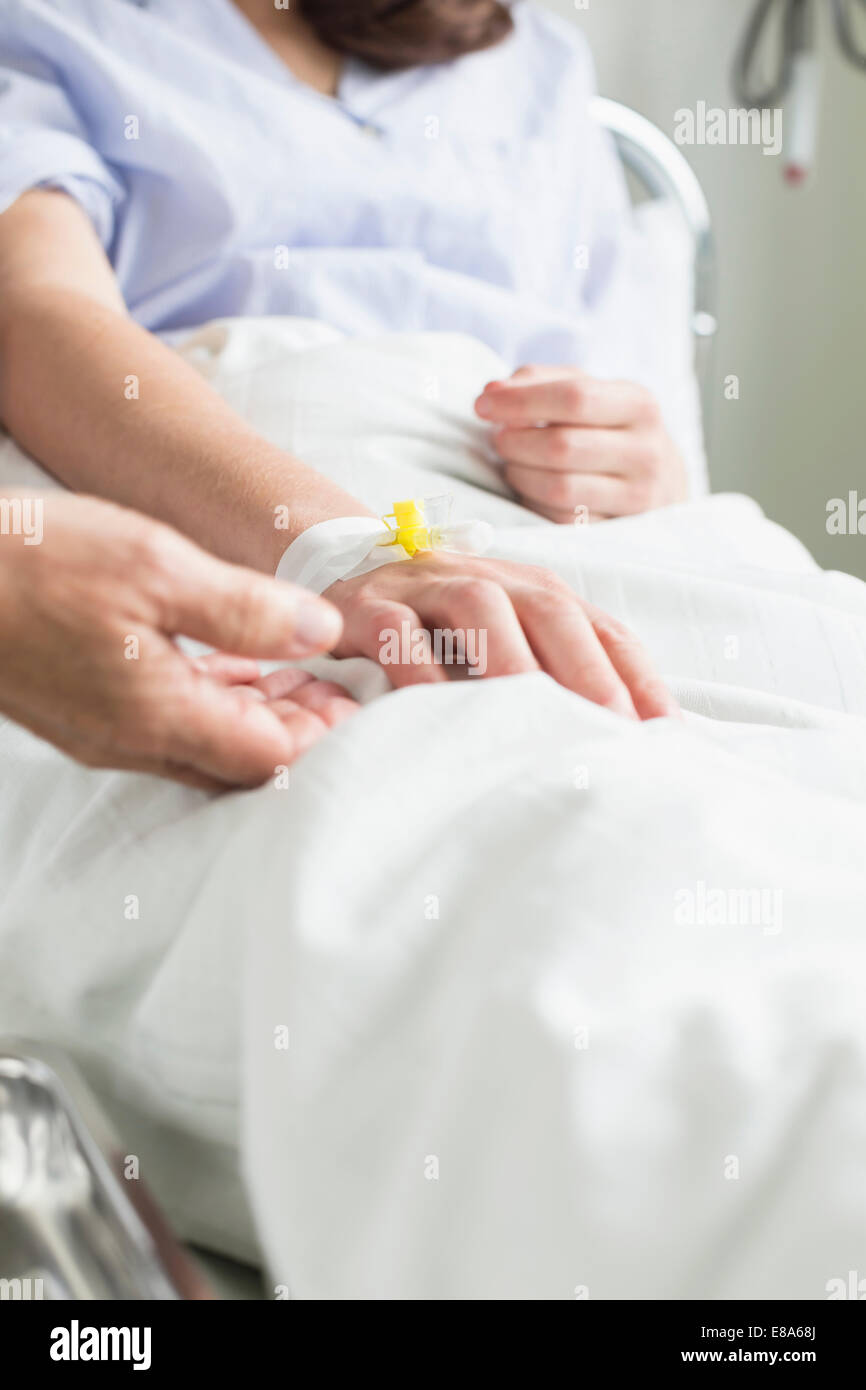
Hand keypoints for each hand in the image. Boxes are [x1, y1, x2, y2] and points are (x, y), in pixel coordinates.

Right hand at [0, 493, 355, 787]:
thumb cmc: (33, 561)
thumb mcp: (154, 567)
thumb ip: (244, 610)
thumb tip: (320, 633)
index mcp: (160, 715)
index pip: (270, 755)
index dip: (323, 733)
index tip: (355, 696)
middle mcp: (132, 740)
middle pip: (240, 758)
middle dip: (297, 728)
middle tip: (338, 687)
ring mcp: (101, 729)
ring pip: (203, 743)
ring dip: (257, 714)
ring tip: (299, 671)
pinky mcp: (79, 709)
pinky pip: (164, 723)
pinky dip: (210, 700)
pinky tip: (226, 663)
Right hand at [324, 550, 679, 720]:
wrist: (346, 571)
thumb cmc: (443, 628)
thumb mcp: (510, 643)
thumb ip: (561, 676)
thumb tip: (634, 741)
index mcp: (536, 592)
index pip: (601, 628)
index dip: (636, 675)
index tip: (666, 731)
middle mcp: (492, 580)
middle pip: (551, 611)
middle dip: (586, 669)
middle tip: (611, 727)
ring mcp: (428, 588)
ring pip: (479, 608)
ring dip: (511, 659)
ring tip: (533, 714)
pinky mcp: (369, 605)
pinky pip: (396, 630)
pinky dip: (416, 665)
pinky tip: (435, 708)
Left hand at [475, 365, 687, 521]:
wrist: (662, 482)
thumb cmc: (609, 429)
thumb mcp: (589, 392)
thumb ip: (540, 382)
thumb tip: (493, 392)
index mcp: (640, 406)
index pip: (574, 397)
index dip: (521, 401)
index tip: (482, 405)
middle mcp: (647, 453)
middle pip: (561, 446)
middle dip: (515, 442)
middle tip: (498, 440)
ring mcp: (638, 498)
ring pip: (558, 489)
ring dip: (520, 475)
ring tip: (513, 464)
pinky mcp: (620, 533)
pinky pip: (561, 521)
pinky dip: (534, 504)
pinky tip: (531, 491)